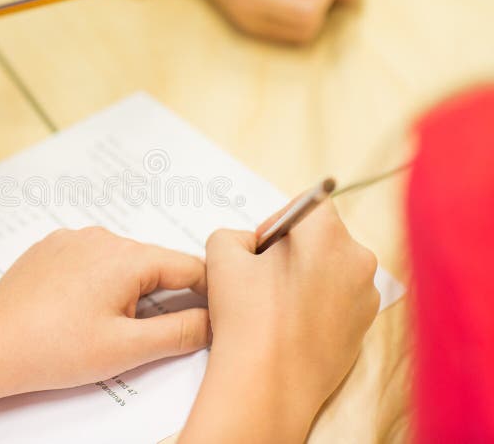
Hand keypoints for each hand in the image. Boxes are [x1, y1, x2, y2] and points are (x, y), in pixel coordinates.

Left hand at [0, 227, 209, 414]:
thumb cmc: (55, 349)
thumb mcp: (127, 348)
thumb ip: (180, 331)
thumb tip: (213, 318)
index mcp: (128, 258)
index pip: (189, 267)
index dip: (206, 293)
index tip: (210, 317)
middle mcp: (102, 237)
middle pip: (154, 264)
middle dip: (160, 296)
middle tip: (143, 335)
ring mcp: (73, 238)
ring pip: (121, 262)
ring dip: (127, 288)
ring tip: (103, 325)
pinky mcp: (51, 246)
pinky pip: (90, 258)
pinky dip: (96, 280)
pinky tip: (78, 309)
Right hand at [179, 200, 378, 442]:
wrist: (268, 383)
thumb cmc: (247, 316)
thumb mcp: (221, 254)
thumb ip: (235, 234)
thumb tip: (251, 245)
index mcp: (328, 234)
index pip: (307, 205)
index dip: (278, 222)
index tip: (261, 249)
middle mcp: (358, 260)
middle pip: (323, 237)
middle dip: (294, 250)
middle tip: (263, 278)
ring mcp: (366, 296)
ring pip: (333, 270)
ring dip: (307, 276)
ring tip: (276, 305)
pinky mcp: (365, 327)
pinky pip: (341, 301)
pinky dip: (319, 304)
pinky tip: (291, 324)